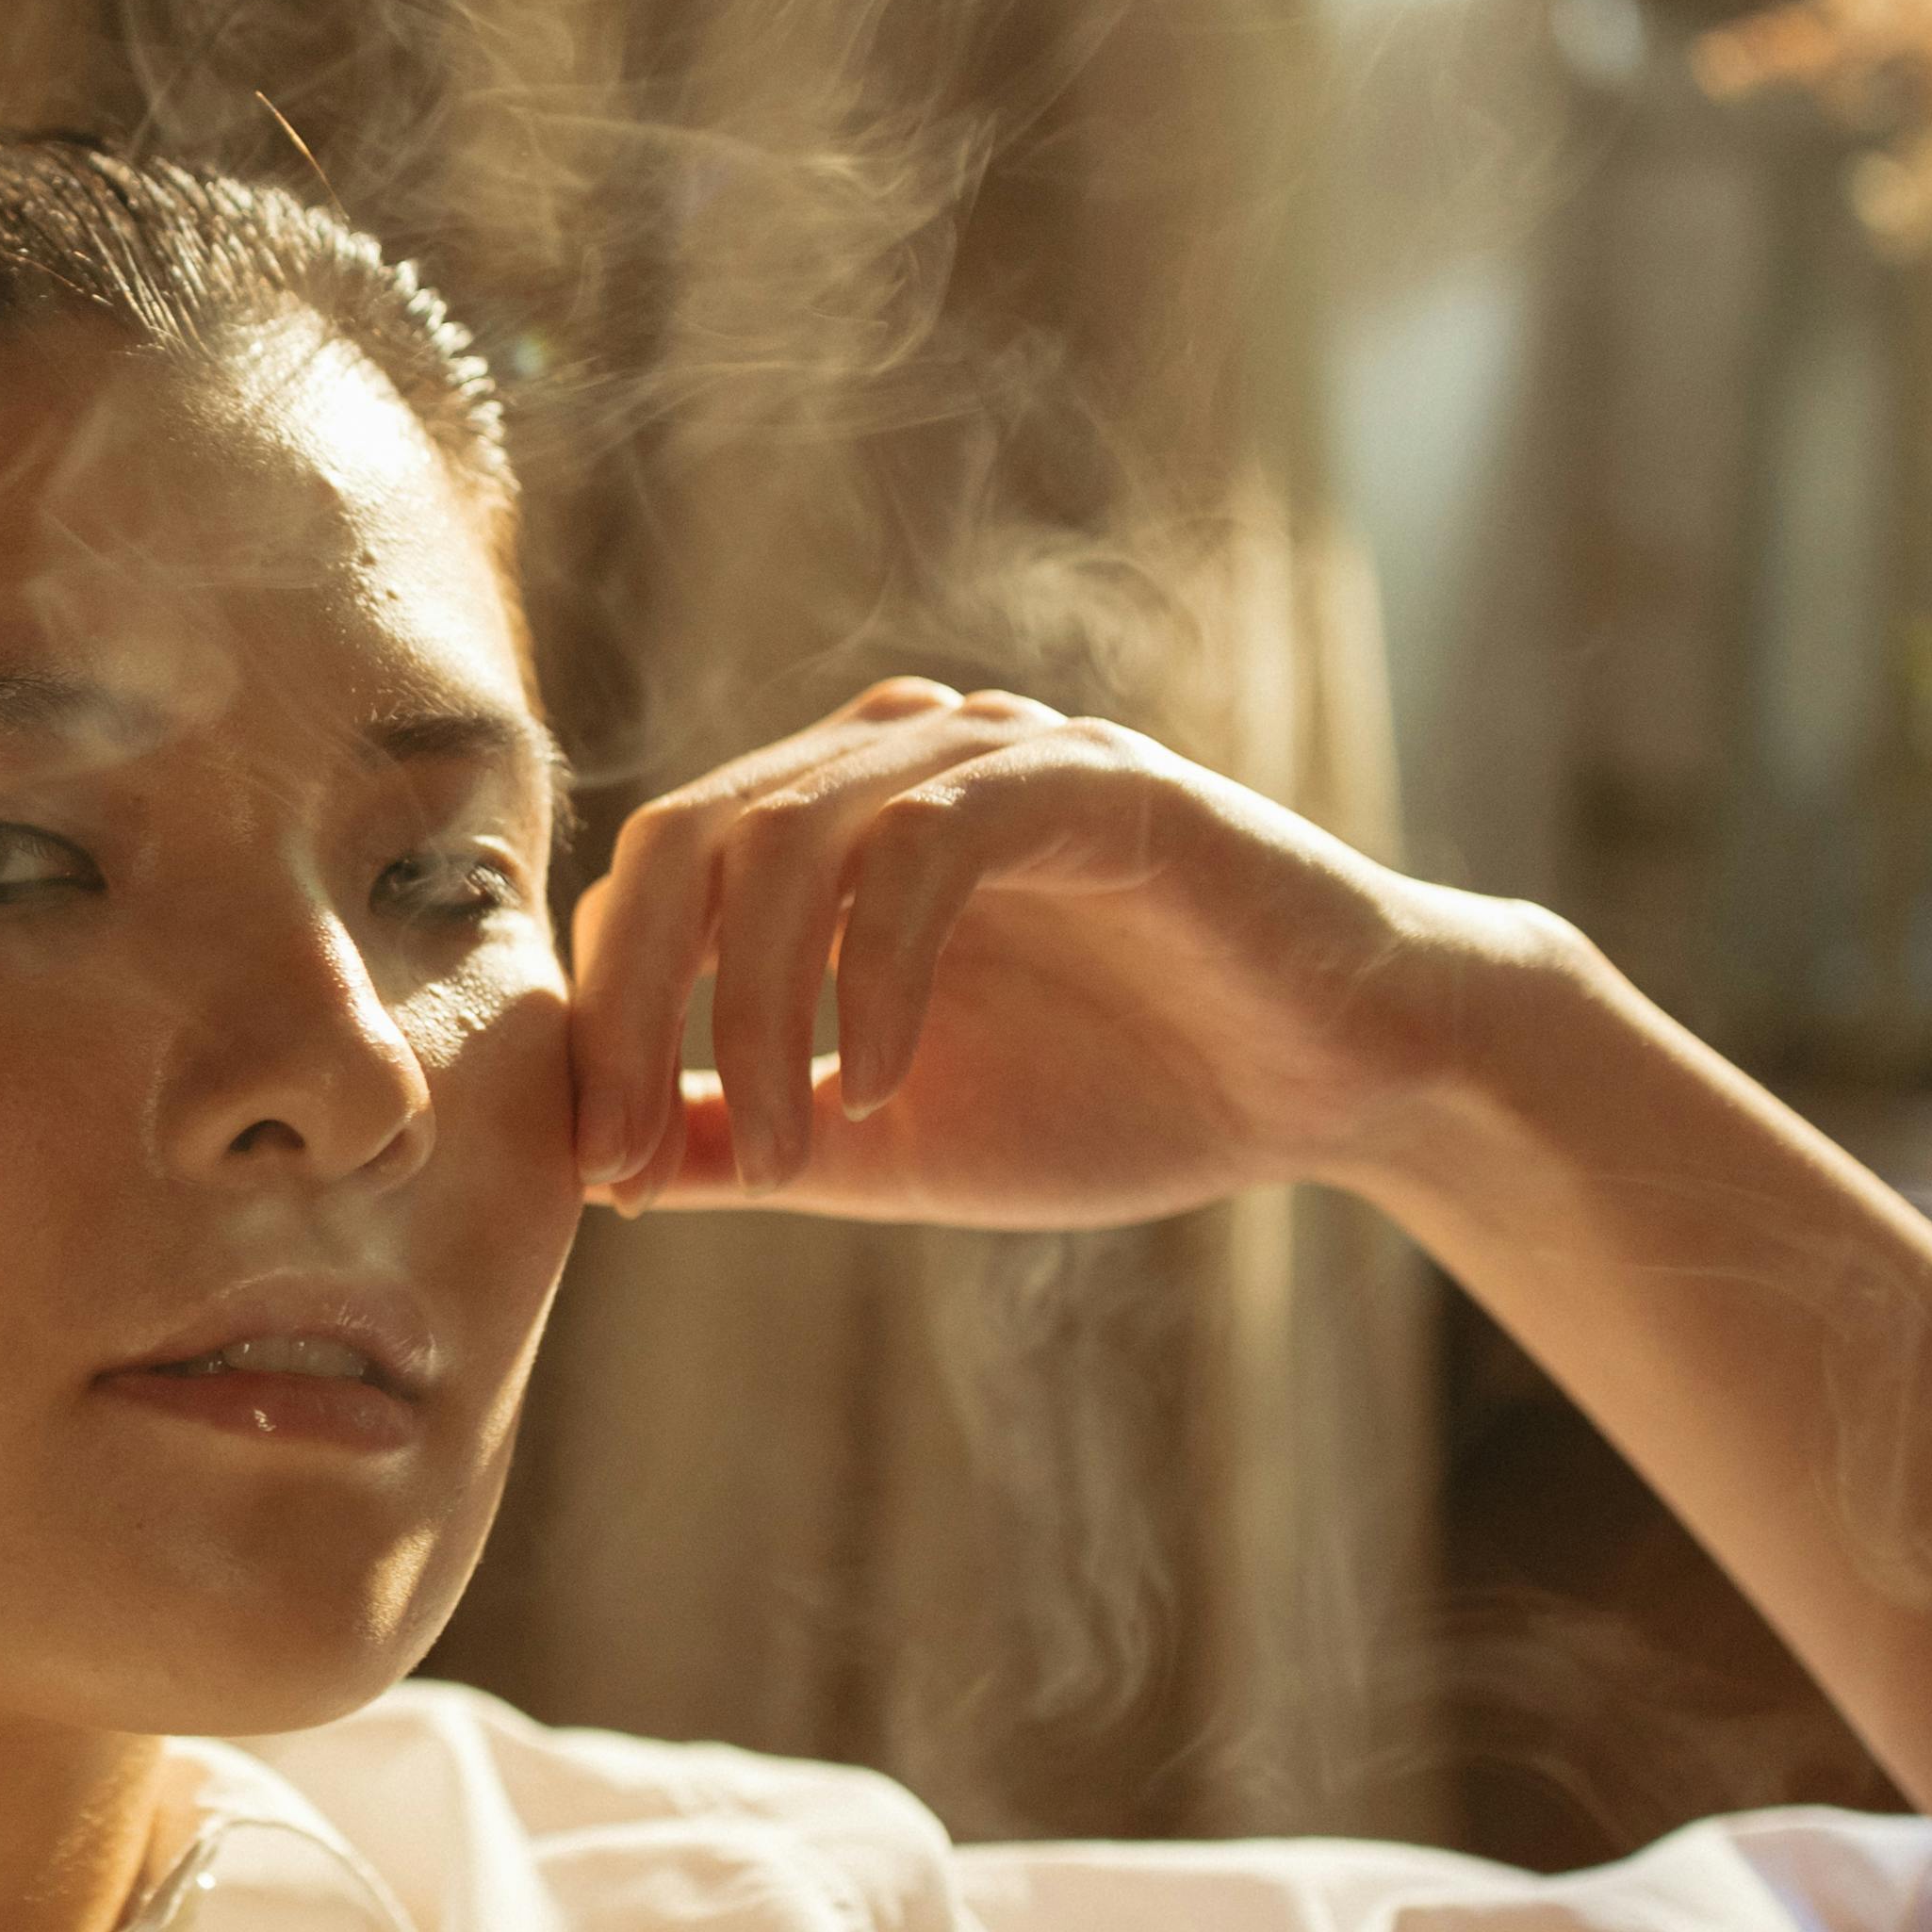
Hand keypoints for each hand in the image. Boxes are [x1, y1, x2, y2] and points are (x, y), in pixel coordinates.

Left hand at [568, 679, 1480, 1229]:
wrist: (1337, 1084)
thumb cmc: (1123, 1096)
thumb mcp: (893, 1146)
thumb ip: (745, 1140)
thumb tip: (593, 1174)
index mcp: (828, 829)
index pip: (651, 887)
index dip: (603, 1027)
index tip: (602, 1178)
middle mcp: (890, 762)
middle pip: (685, 840)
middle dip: (636, 1014)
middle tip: (627, 1165)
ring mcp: (992, 754)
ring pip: (787, 836)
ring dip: (752, 1013)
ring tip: (787, 1159)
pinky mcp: (1090, 780)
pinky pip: (930, 842)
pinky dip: (878, 973)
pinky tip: (878, 1088)